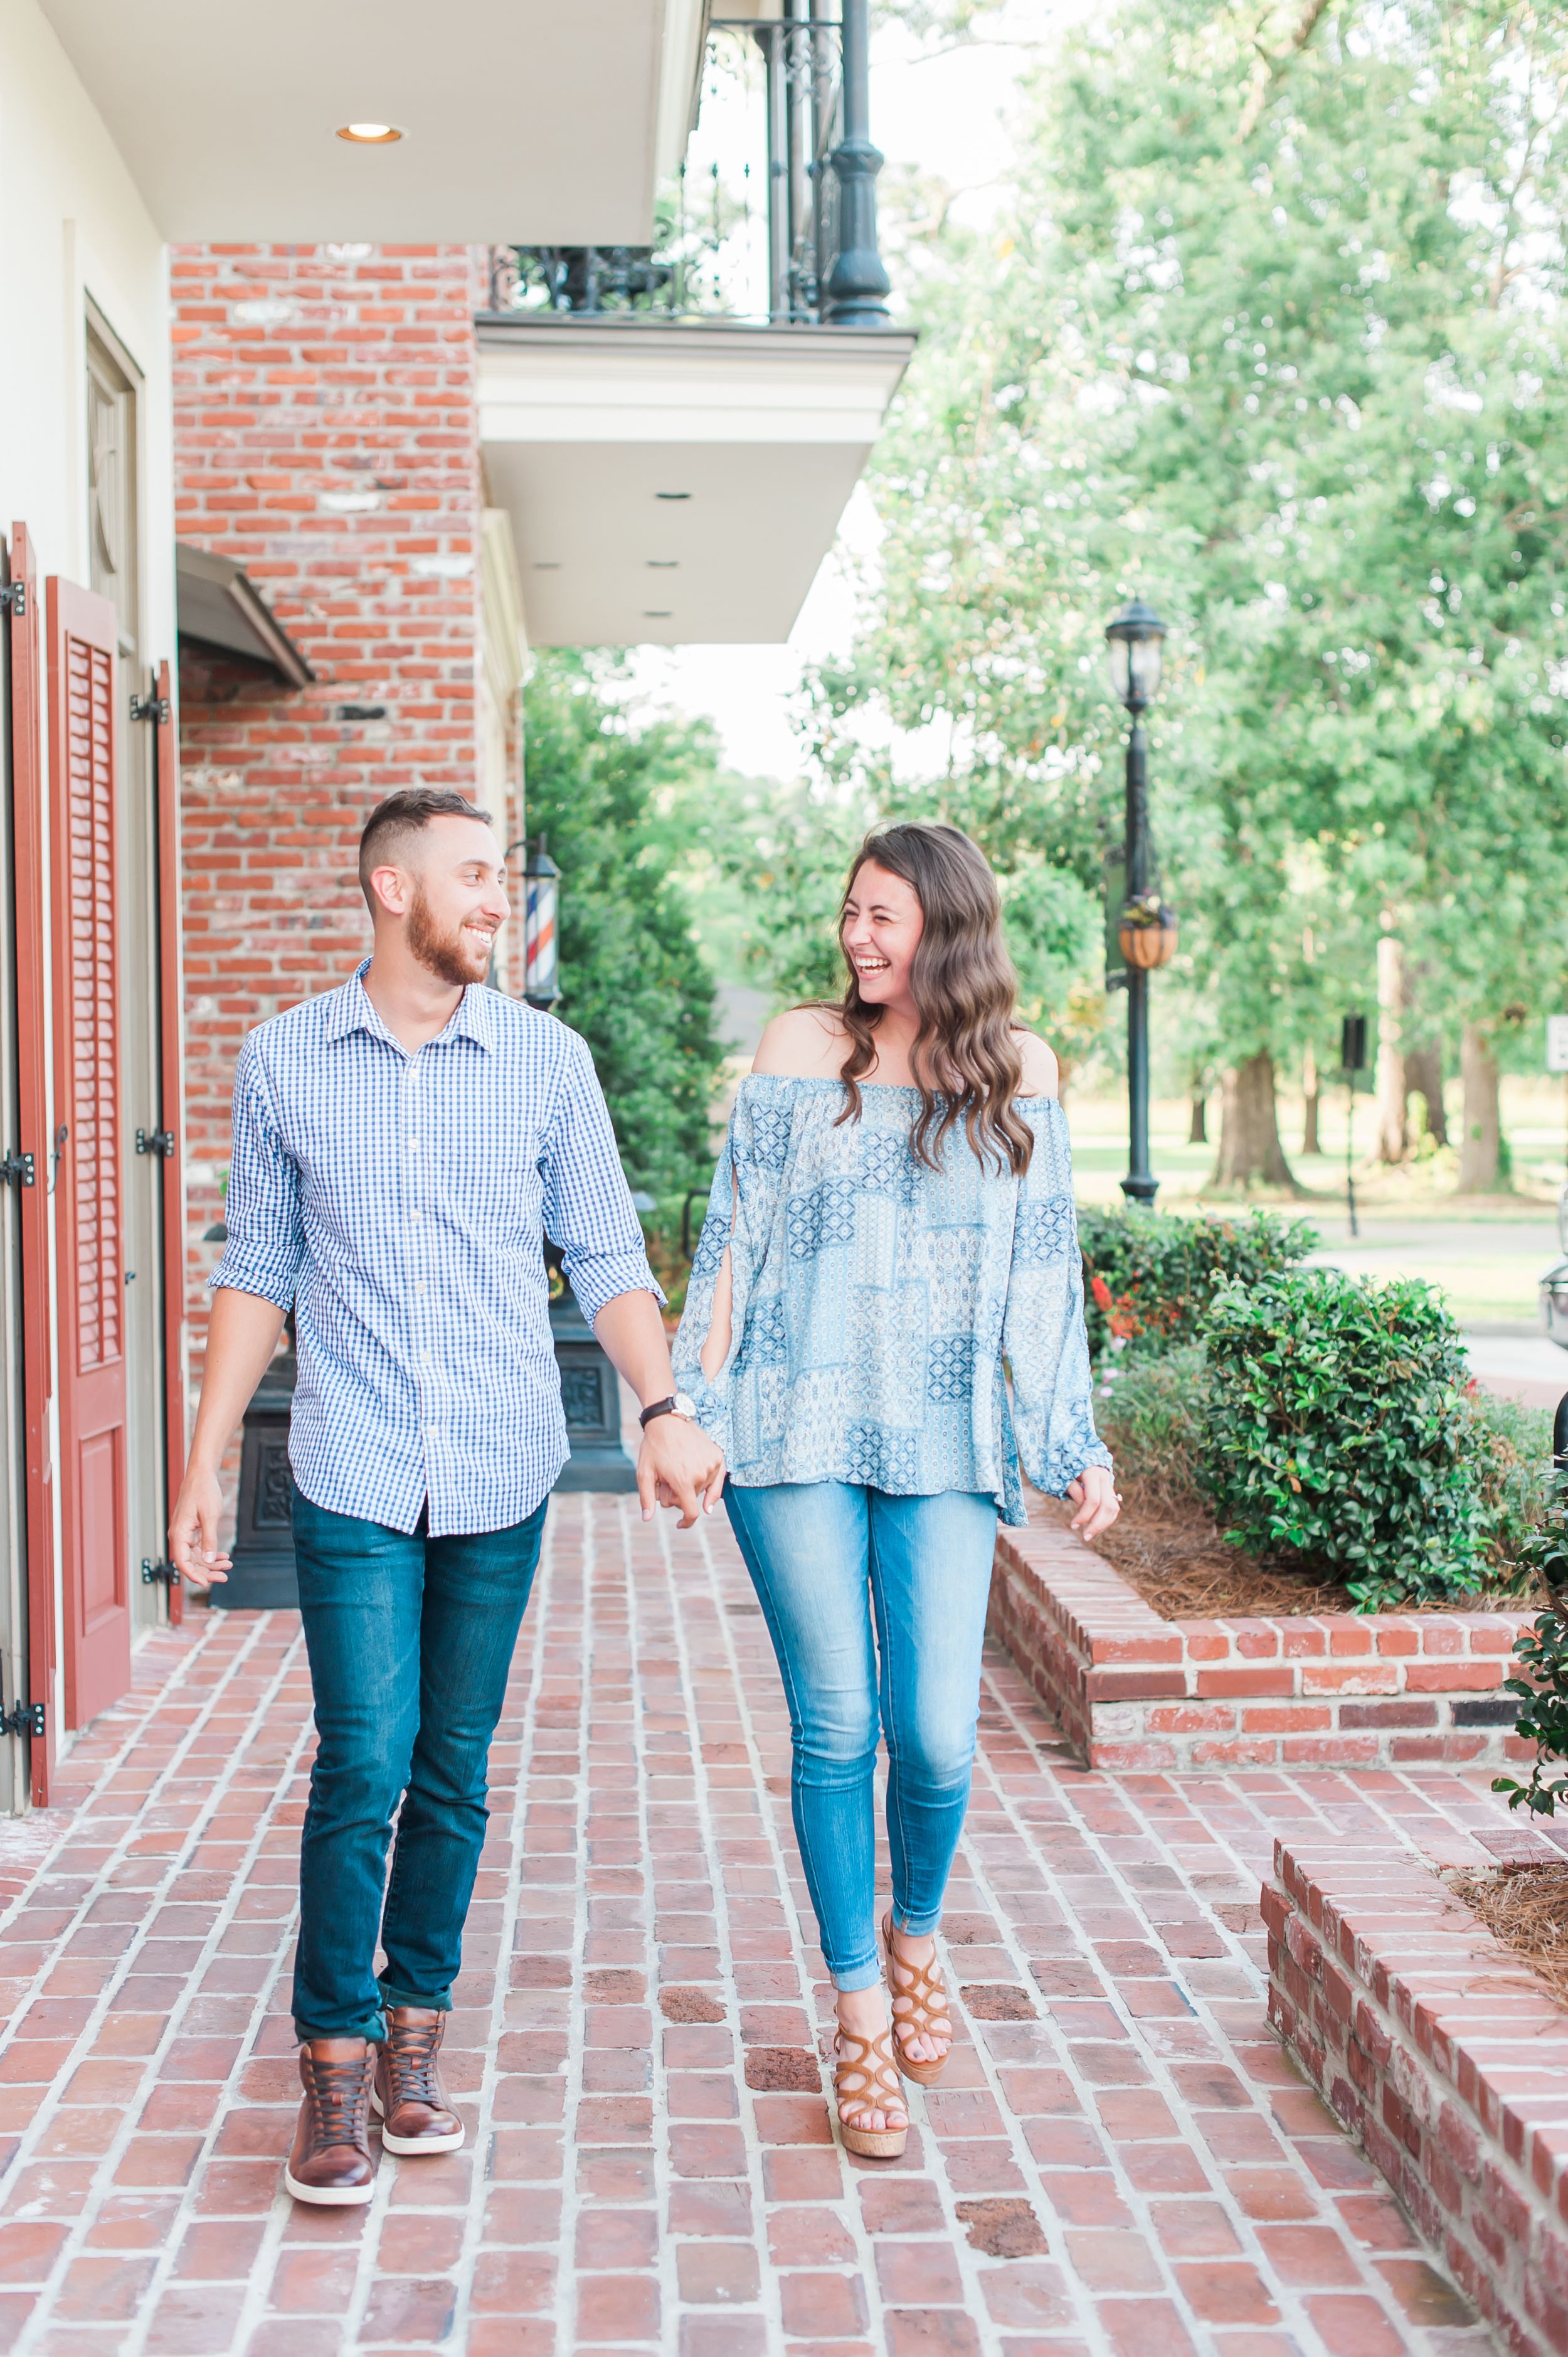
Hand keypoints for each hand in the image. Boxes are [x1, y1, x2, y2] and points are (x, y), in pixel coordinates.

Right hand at [169, 1463, 231, 1589]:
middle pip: (190, 1562)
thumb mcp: (209, 1516)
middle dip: (207, 1571)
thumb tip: (209, 1560)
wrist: (201, 1475)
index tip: (207, 1584)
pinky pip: (199, 1548)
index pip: (183, 1562)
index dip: (194, 1575)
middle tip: (224, 1577)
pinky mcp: (191, 1531)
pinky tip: (223, 1557)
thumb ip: (209, 1539)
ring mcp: (185, 1534)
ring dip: (211, 1563)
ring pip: (196, 1557)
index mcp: (179, 1534)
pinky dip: (211, 1554)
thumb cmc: (203, 1492)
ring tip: (228, 1566)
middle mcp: (179, 1536)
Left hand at [637, 1414, 724, 1529]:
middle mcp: (701, 1475)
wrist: (667, 1420)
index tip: (680, 1525)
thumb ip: (646, 1497)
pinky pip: (716, 1479)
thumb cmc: (654, 1446)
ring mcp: (712, 1464)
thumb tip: (647, 1518)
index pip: (691, 1513)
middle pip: (692, 1499)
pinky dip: (709, 1483)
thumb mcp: (644, 1472)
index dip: (686, 1522)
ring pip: (703, 1489)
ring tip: (678, 1469)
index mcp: (683, 1481)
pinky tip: (707, 1487)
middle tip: (666, 1479)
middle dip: (679, 1494)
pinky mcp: (718, 1456)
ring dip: (691, 1486)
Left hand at [1067, 1465, 1119, 1540]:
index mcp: (1093, 1473)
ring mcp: (1109, 1483)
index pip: (1093, 1500)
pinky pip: (1112, 1506)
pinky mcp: (1109, 1488)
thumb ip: (1074, 1491)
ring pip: (1114, 1508)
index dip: (1084, 1516)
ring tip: (1090, 1534)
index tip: (1073, 1526)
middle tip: (1086, 1537)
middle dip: (1097, 1524)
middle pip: (1107, 1506)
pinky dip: (1106, 1518)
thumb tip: (1083, 1508)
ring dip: (1103, 1523)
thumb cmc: (1065, 1462)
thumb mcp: (1064, 1475)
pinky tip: (1096, 1526)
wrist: (1074, 1449)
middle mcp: (1105, 1478)